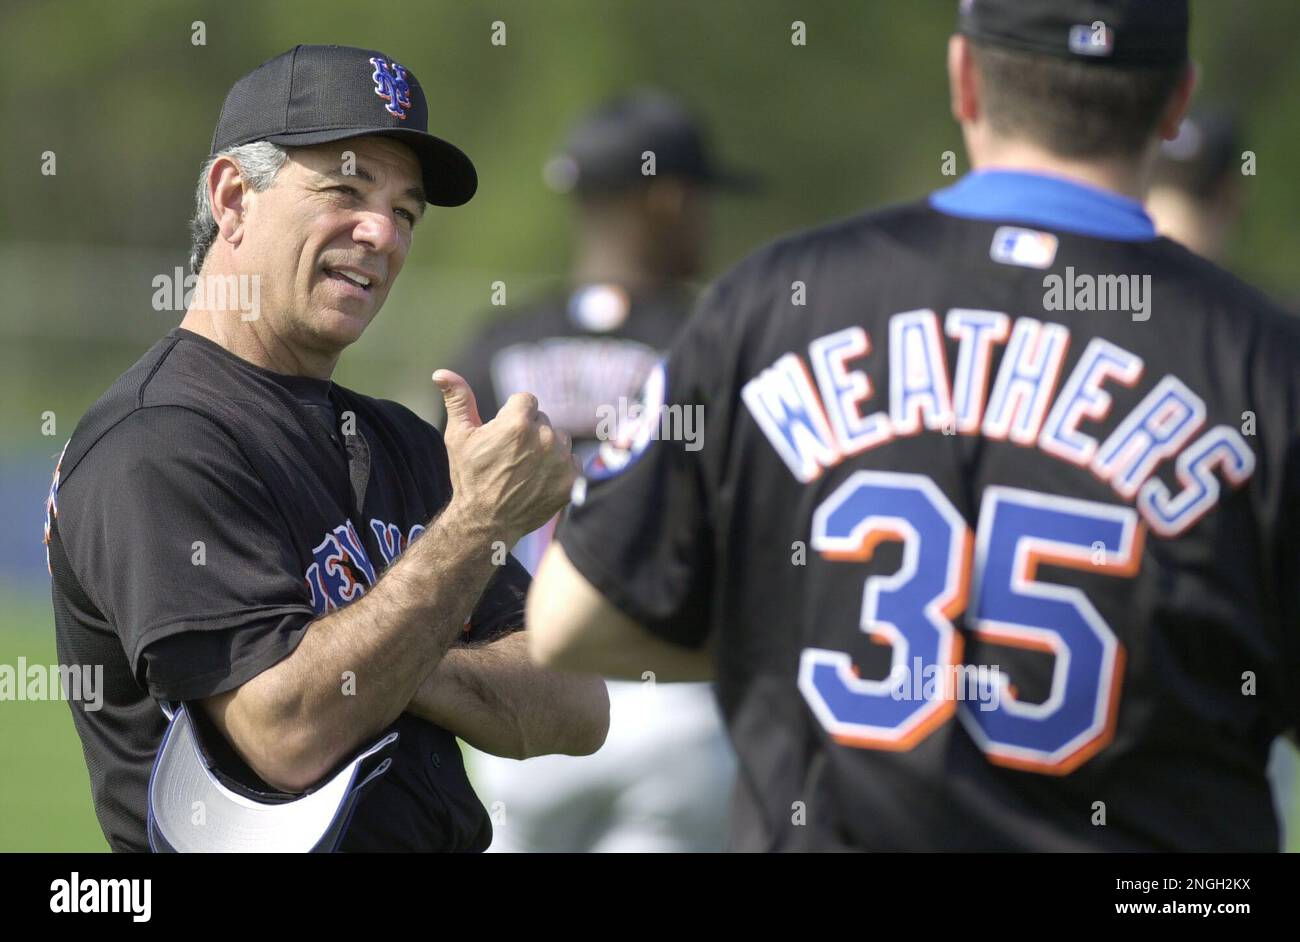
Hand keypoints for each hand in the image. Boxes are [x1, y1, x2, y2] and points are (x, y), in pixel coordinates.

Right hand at [433, 370, 576, 545]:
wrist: (485, 521)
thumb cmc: (469, 477)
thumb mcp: (458, 436)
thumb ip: (458, 400)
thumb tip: (441, 372)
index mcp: (517, 423)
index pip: (527, 400)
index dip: (512, 416)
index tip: (502, 436)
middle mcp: (543, 438)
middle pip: (543, 420)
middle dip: (529, 432)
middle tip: (511, 456)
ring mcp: (560, 460)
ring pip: (559, 438)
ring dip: (547, 448)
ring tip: (525, 469)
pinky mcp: (572, 480)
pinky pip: (572, 461)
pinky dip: (560, 469)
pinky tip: (540, 481)